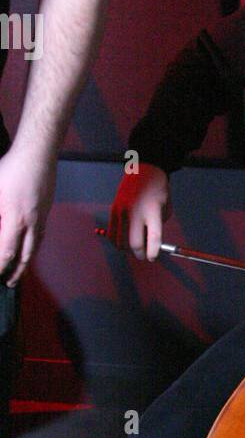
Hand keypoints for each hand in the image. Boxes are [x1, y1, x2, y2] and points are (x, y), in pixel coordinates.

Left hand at [0, 148, 56, 285]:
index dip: (0, 266)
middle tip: (9, 283)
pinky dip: (34, 245)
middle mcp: (31, 223)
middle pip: (26, 255)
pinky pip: (41, 234)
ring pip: (36, 246)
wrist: (37, 154)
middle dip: (17, 272)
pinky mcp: (46, 209)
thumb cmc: (11, 169)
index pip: (6, 252)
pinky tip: (30, 243)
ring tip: (20, 268)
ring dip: (27, 260)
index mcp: (15, 220)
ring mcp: (41, 217)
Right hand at [108, 162, 171, 261]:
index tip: (152, 258)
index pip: (154, 237)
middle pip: (134, 243)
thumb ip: (157, 227)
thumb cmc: (158, 191)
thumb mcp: (165, 208)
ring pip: (120, 241)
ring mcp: (123, 211)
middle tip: (144, 255)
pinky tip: (122, 241)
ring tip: (134, 247)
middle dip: (140, 254)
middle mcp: (137, 212)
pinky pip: (111, 233)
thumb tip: (148, 245)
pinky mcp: (113, 209)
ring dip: (127, 249)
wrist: (144, 170)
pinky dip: (116, 241)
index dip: (153, 252)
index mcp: (153, 211)